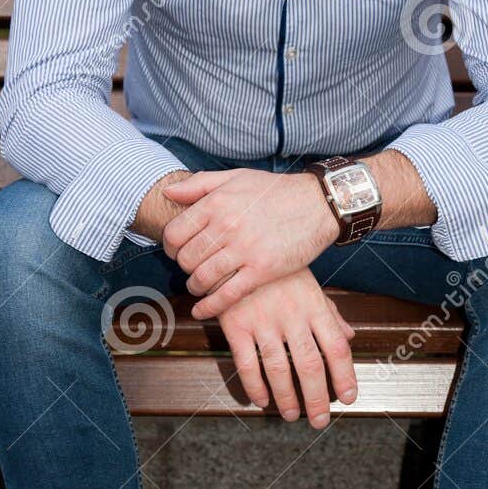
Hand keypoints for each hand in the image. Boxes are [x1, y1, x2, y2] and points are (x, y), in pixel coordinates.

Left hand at [161, 167, 338, 317]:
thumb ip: (199, 184)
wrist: (318, 204)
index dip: (169, 247)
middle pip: (186, 258)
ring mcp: (244, 250)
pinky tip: (202, 310)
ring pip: (203, 278)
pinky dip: (210, 307)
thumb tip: (168, 194)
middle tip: (192, 268)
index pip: (174, 234)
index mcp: (216, 203)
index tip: (176, 252)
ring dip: (196, 287)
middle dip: (184, 267)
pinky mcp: (262, 270)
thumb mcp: (236, 177)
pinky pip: (227, 295)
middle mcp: (227, 226)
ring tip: (199, 286)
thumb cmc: (275, 191)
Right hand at [218, 268, 357, 427]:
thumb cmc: (278, 269)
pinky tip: (262, 400)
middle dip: (317, 398)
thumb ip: (329, 313)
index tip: (348, 398)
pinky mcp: (235, 325)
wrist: (237, 248)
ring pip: (278, 369)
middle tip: (319, 420)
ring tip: (291, 414)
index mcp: (314, 305)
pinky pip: (247, 364)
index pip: (337, 347)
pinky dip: (255, 386)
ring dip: (286, 397)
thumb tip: (349, 337)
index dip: (345, 376)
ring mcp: (262, 320)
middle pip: (310, 365)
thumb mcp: (309, 284)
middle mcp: (292, 315)